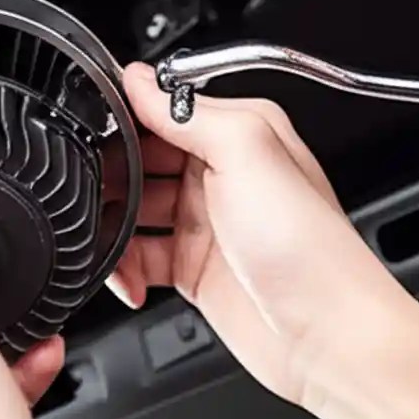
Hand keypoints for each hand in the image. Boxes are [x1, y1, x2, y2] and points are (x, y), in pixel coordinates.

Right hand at [107, 63, 412, 407]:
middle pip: (140, 159)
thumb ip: (188, 112)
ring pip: (132, 210)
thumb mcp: (248, 154)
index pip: (165, 107)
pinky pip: (137, 258)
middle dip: (110, 174)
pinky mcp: (192, 268)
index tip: (92, 130)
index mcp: (239, 132)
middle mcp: (222, 173)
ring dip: (111, 224)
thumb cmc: (309, 250)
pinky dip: (122, 268)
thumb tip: (139, 79)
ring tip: (105, 237)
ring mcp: (205, 223)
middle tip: (91, 190)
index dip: (125, 116)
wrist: (327, 339)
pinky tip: (127, 277)